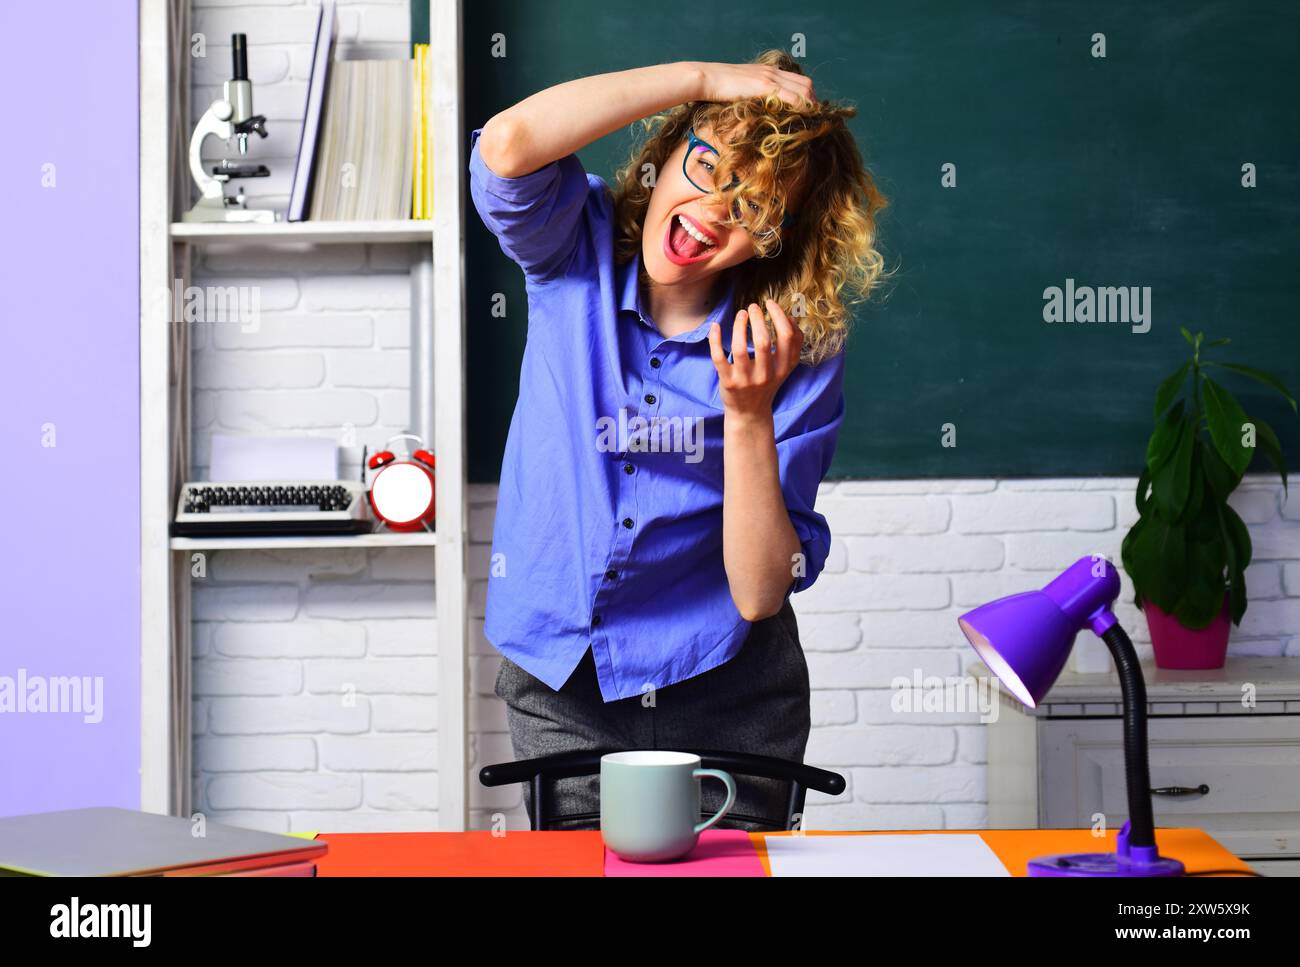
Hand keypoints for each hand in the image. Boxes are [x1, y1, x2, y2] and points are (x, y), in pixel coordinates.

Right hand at [696, 62, 815, 107]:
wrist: (705, 78)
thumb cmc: (717, 88)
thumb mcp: (739, 90)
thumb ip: (752, 96)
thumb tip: (756, 111)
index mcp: (768, 71)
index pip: (798, 80)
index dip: (808, 96)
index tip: (810, 111)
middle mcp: (773, 71)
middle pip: (806, 84)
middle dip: (814, 102)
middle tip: (815, 119)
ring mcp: (770, 77)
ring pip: (803, 89)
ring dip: (811, 105)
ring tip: (813, 121)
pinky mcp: (765, 86)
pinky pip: (792, 96)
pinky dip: (802, 107)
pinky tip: (804, 117)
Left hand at [708, 298, 803, 418]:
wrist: (750, 413)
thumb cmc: (767, 383)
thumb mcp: (784, 368)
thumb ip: (791, 346)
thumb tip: (790, 317)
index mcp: (784, 368)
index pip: (787, 337)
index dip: (779, 316)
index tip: (770, 304)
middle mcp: (766, 375)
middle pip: (763, 341)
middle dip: (758, 319)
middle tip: (753, 307)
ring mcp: (746, 380)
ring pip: (740, 348)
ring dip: (739, 326)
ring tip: (741, 314)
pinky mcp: (728, 382)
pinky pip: (719, 357)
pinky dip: (715, 339)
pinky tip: (716, 326)